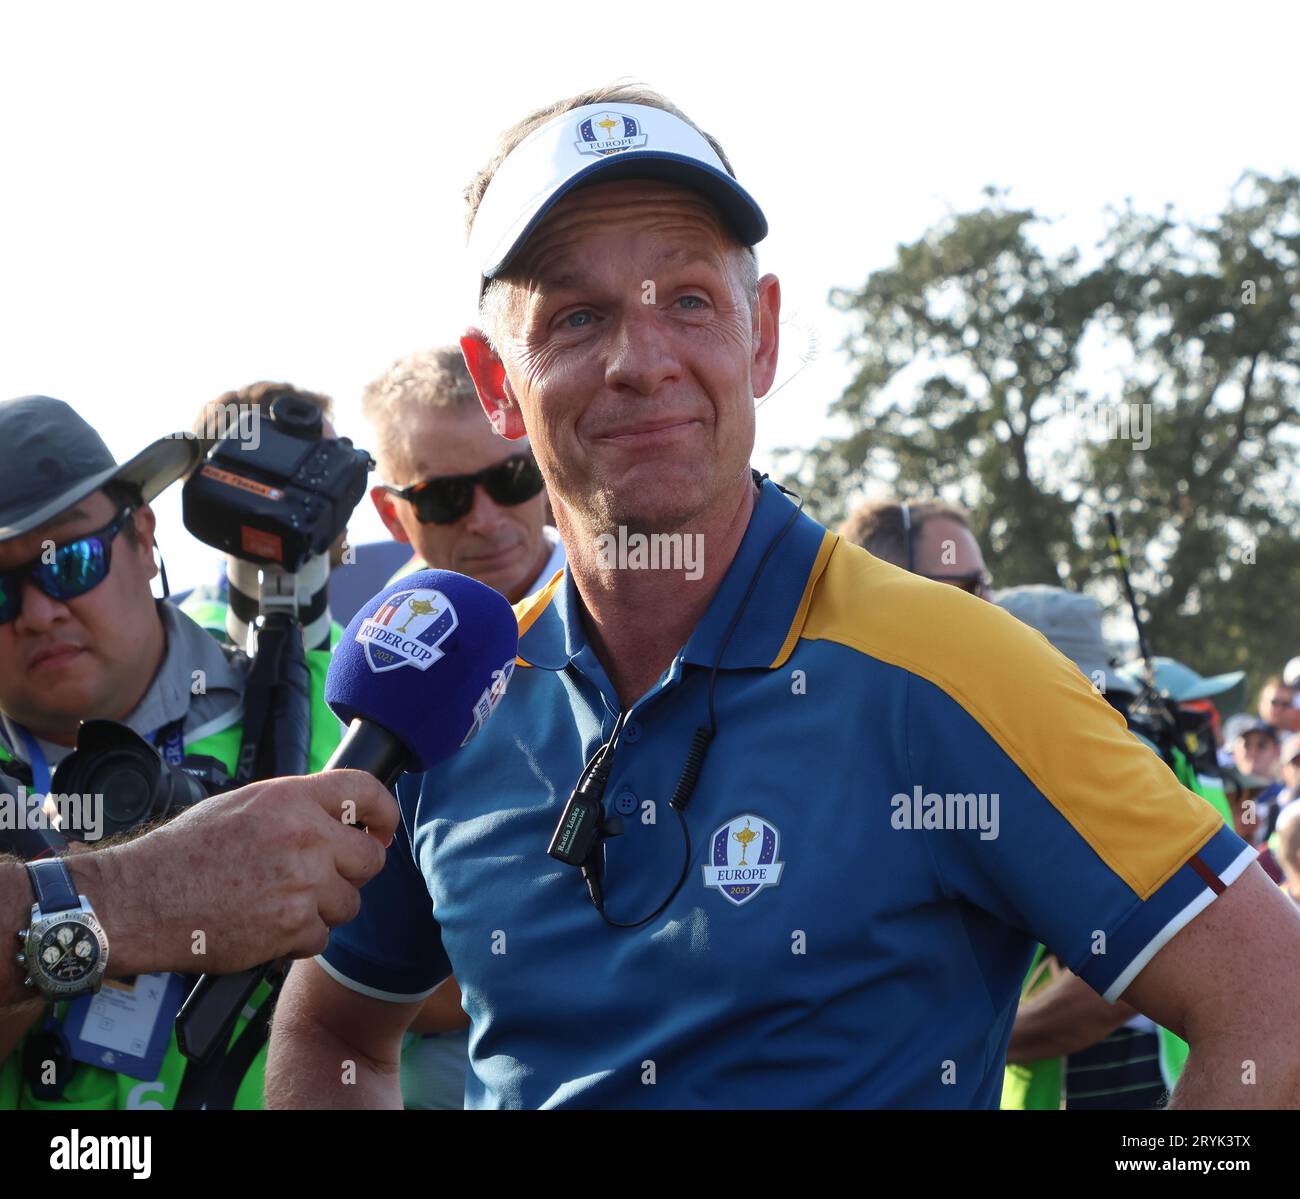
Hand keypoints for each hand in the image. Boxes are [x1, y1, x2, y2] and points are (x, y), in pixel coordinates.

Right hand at [72, 770, 397, 976]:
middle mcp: (305, 837)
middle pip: (371, 858)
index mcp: (292, 798)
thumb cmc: (185, 852)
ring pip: (349, 902)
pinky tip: (268, 926)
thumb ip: (296, 807)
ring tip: (281, 902)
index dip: (384, 813)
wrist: (142, 900)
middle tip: (324, 877)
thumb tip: (339, 817)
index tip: (381, 830)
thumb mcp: (244, 805)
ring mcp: (302, 884)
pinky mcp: (292, 927)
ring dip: (324, 908)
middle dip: (352, 871)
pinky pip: (321, 937)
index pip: (367, 792)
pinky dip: (300, 939)